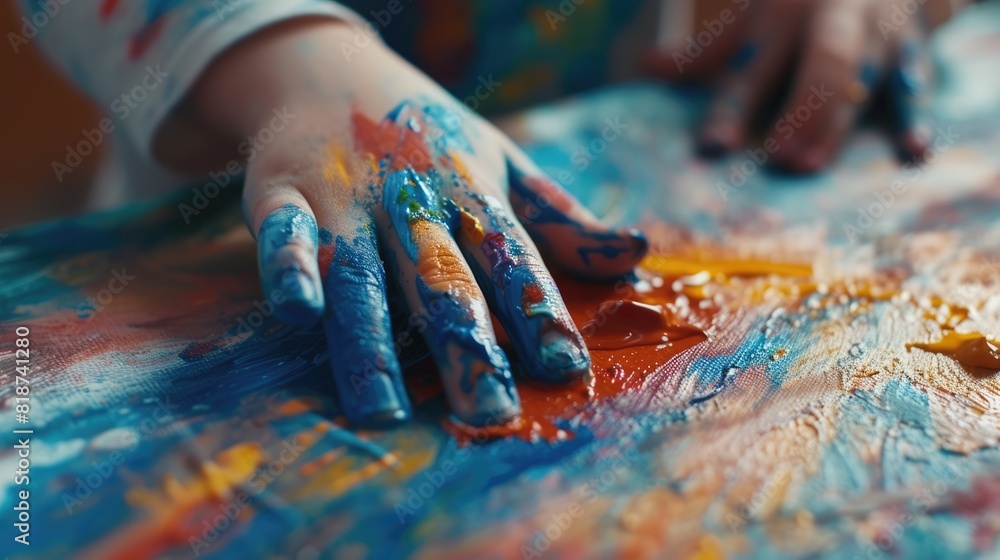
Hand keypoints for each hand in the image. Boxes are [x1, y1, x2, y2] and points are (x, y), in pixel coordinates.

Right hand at [170, 19, 646, 426]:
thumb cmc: (427, 133)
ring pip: (362, 275)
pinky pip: (283, 236)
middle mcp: (410, 198)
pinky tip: (299, 314)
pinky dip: (289, 269)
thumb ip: (561, 218)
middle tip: (488, 413)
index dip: (537, 309)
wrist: (324, 71)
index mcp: (469, 190)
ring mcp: (344, 195)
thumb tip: (639, 252)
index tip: (563, 366)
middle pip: (441, 278)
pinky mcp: (281, 193)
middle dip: (465, 345)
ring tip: (386, 413)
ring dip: (373, 343)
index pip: (510, 256)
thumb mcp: (500, 162)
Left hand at [644, 0, 946, 171]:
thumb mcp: (751, 20)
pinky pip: (915, 83)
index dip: (731, 109)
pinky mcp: (909, 51)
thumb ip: (705, 54)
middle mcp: (825, 25)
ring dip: (840, 119)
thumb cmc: (797, 6)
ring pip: (861, 76)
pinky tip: (912, 150)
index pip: (750, 69)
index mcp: (777, 20)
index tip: (712, 147)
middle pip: (816, 66)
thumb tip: (646, 68)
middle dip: (800, 111)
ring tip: (816, 164)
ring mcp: (872, 36)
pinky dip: (915, 116)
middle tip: (782, 161)